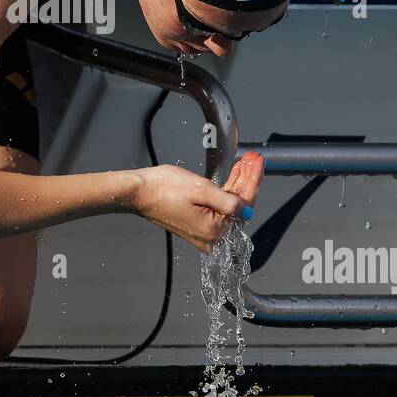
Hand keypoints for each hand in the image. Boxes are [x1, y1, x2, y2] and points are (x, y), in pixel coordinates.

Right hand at [132, 151, 264, 252]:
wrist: (139, 192)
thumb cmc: (164, 189)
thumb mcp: (201, 189)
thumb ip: (228, 202)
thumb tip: (247, 211)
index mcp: (214, 229)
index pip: (244, 203)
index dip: (253, 180)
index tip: (258, 162)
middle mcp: (210, 236)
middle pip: (238, 205)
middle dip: (247, 179)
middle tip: (253, 159)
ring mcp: (203, 232)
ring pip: (228, 205)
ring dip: (237, 183)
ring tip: (245, 163)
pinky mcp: (196, 225)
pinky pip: (217, 208)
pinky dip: (225, 191)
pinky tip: (232, 176)